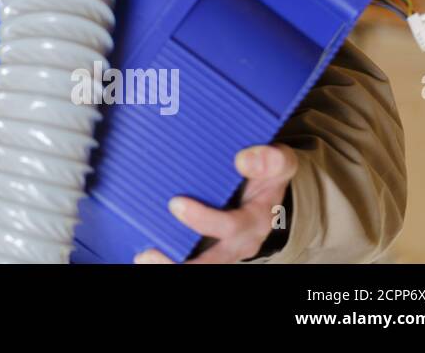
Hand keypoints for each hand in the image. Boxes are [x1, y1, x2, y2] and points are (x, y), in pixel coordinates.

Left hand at [134, 143, 297, 263]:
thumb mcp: (280, 162)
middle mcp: (242, 240)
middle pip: (214, 259)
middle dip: (184, 260)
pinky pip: (192, 258)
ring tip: (145, 259)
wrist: (271, 188)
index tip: (175, 204)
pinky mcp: (212, 247)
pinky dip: (171, 258)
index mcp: (256, 219)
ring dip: (172, 265)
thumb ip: (269, 159)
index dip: (204, 219)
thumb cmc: (269, 173)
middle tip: (150, 252)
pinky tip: (147, 254)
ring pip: (203, 265)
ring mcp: (226, 248)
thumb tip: (243, 160)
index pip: (233, 225)